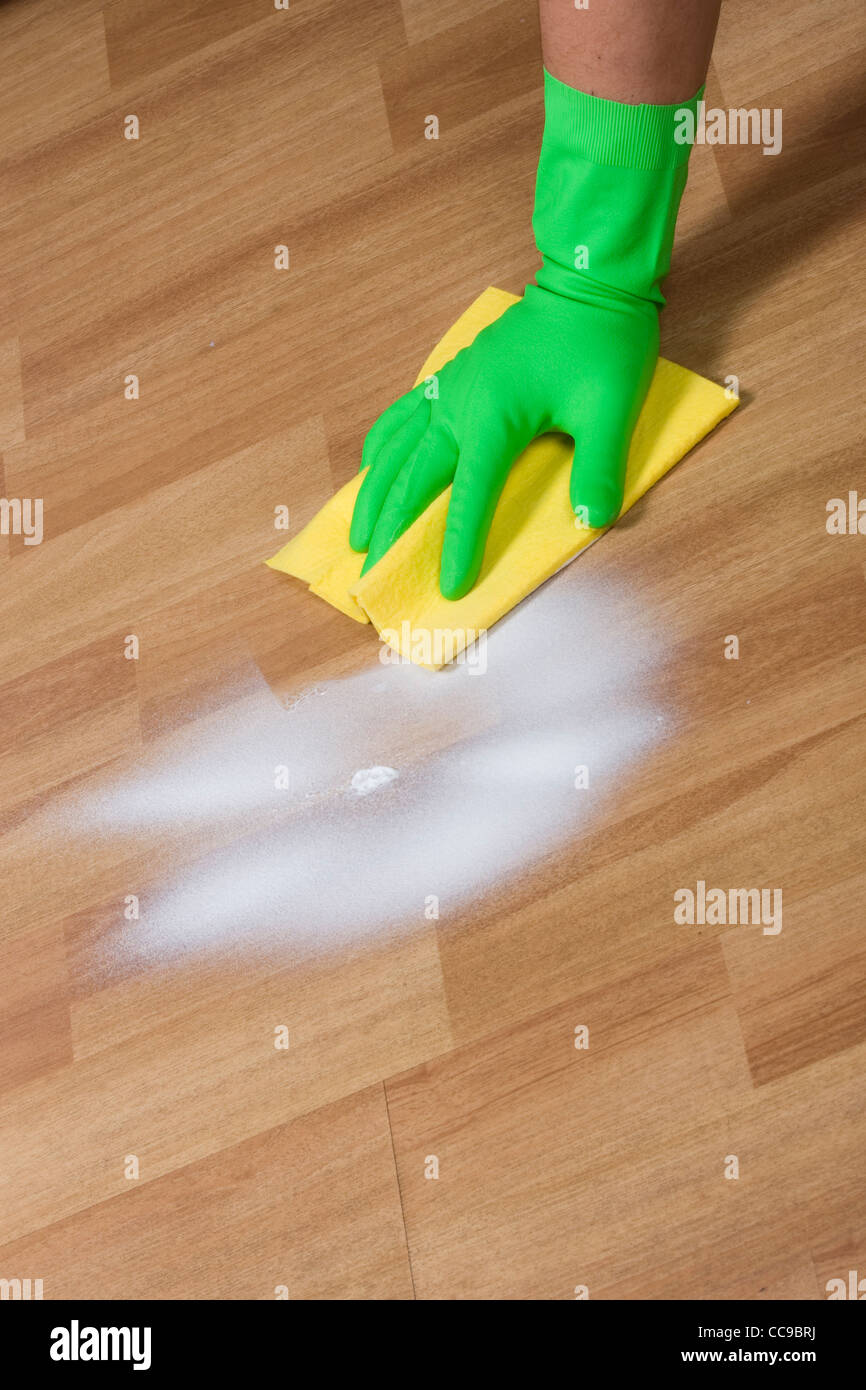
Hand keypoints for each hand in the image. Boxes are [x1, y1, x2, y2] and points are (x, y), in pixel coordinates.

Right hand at [349, 281, 657, 599]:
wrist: (586, 282)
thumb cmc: (601, 344)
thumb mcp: (611, 409)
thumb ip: (600, 466)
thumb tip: (592, 520)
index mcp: (493, 418)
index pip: (469, 496)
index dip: (458, 545)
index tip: (451, 589)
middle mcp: (457, 405)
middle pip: (412, 478)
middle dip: (391, 530)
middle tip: (370, 573)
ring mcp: (448, 389)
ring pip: (395, 450)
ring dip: (373, 495)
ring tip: (357, 535)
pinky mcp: (450, 377)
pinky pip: (402, 416)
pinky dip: (382, 446)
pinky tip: (371, 466)